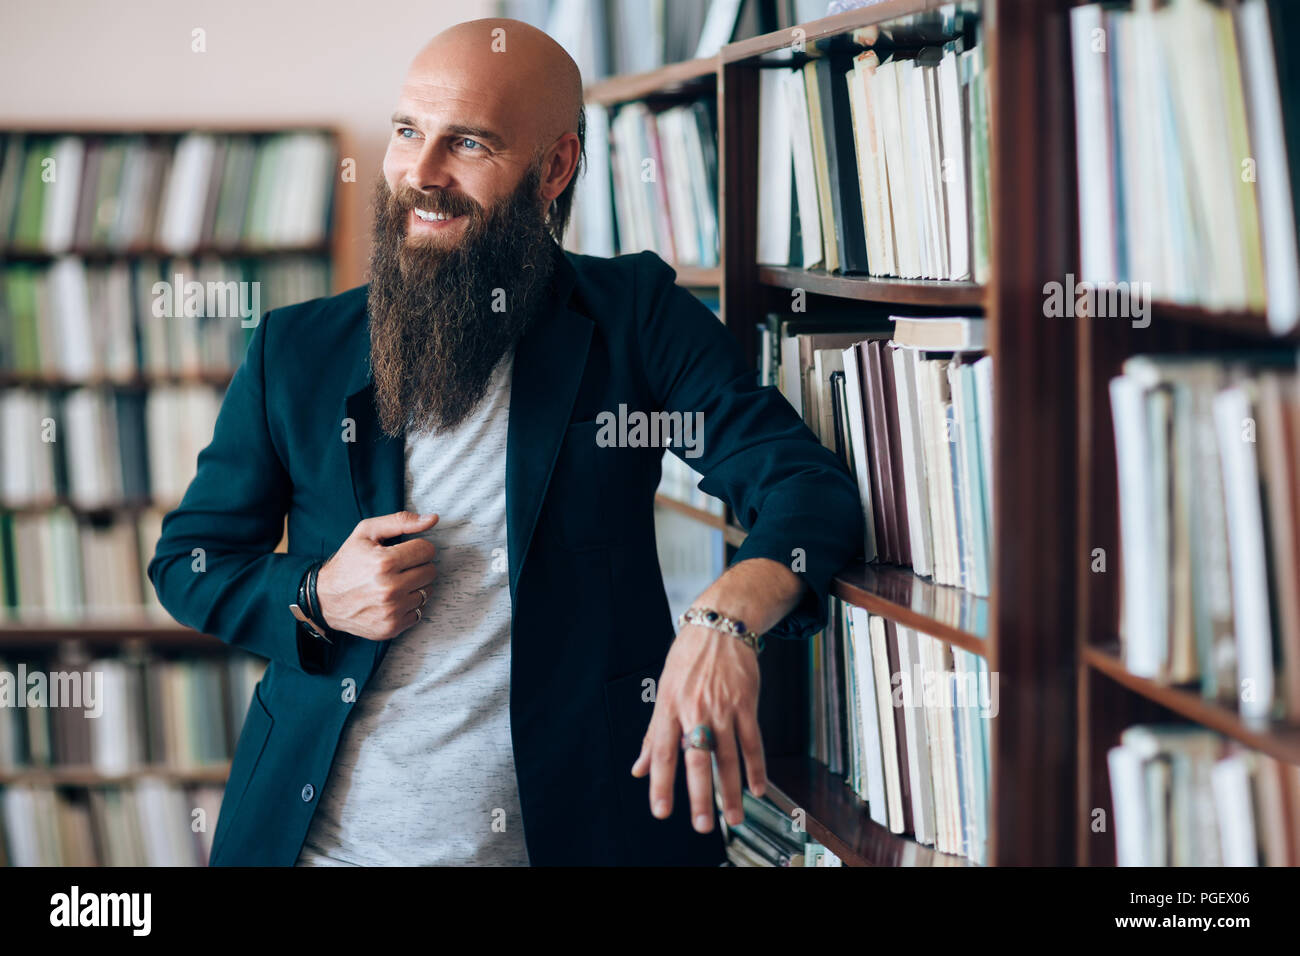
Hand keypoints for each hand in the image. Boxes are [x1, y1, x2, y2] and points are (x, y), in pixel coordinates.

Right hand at [315, 511, 438, 640]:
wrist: (324, 599)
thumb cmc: (347, 562)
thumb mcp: (367, 532)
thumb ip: (401, 521)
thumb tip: (432, 519)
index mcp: (384, 562)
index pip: (427, 550)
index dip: (416, 548)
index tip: (404, 552)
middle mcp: (390, 589)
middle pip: (430, 571)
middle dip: (418, 566)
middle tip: (399, 567)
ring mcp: (391, 611)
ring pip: (427, 592)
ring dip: (415, 586)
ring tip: (395, 582)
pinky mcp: (392, 627)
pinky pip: (419, 612)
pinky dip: (409, 604)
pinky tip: (394, 599)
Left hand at [630, 624, 766, 832]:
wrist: (721, 626)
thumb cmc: (689, 657)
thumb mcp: (664, 690)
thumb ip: (653, 734)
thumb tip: (639, 768)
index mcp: (669, 707)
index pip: (663, 752)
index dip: (661, 783)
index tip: (661, 810)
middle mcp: (695, 710)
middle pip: (697, 759)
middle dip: (700, 795)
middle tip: (703, 824)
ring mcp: (723, 708)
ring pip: (728, 756)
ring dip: (731, 790)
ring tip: (733, 817)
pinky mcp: (746, 703)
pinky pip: (752, 741)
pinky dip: (756, 767)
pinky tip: (756, 787)